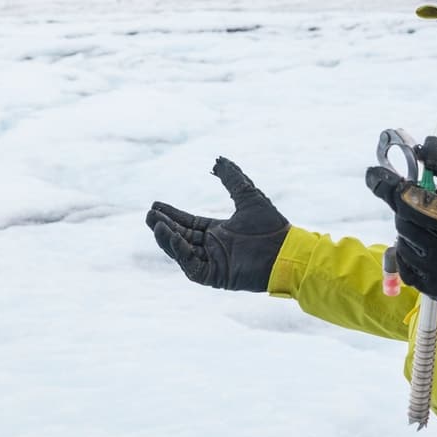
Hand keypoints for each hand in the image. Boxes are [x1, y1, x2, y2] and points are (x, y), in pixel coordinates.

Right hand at [146, 158, 290, 291]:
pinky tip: (172, 236)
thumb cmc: (272, 226)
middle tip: (149, 214)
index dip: (172, 215)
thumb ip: (232, 178)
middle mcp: (213, 248)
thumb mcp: (248, 196)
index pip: (189, 223)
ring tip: (156, 224)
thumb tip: (219, 159)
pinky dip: (180, 252)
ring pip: (182, 251)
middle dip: (163, 226)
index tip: (155, 205)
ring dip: (167, 238)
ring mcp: (213, 263)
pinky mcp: (215, 277)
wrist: (286, 250)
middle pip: (181, 236)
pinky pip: (191, 265)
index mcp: (219, 232)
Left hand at [365, 136, 436, 301]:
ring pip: (403, 245)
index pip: (409, 201)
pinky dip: (413, 253)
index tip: (373, 173)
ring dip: (412, 229)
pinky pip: (408, 270)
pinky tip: (432, 245)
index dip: (388, 185)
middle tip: (431, 199)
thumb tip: (424, 146)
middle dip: (408, 205)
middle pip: (403, 221)